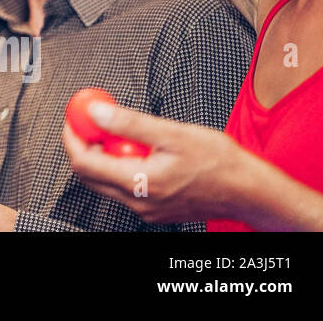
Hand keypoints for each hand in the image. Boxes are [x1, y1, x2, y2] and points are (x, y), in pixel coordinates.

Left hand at [61, 101, 245, 223]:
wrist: (250, 191)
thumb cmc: (220, 163)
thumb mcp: (172, 133)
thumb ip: (129, 123)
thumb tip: (97, 112)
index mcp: (141, 183)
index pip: (84, 164)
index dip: (73, 138)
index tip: (74, 119)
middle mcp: (140, 202)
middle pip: (90, 176)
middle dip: (85, 147)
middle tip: (91, 123)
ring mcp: (147, 210)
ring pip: (106, 183)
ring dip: (104, 157)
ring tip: (122, 134)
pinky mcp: (155, 210)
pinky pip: (124, 188)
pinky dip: (121, 167)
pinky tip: (140, 151)